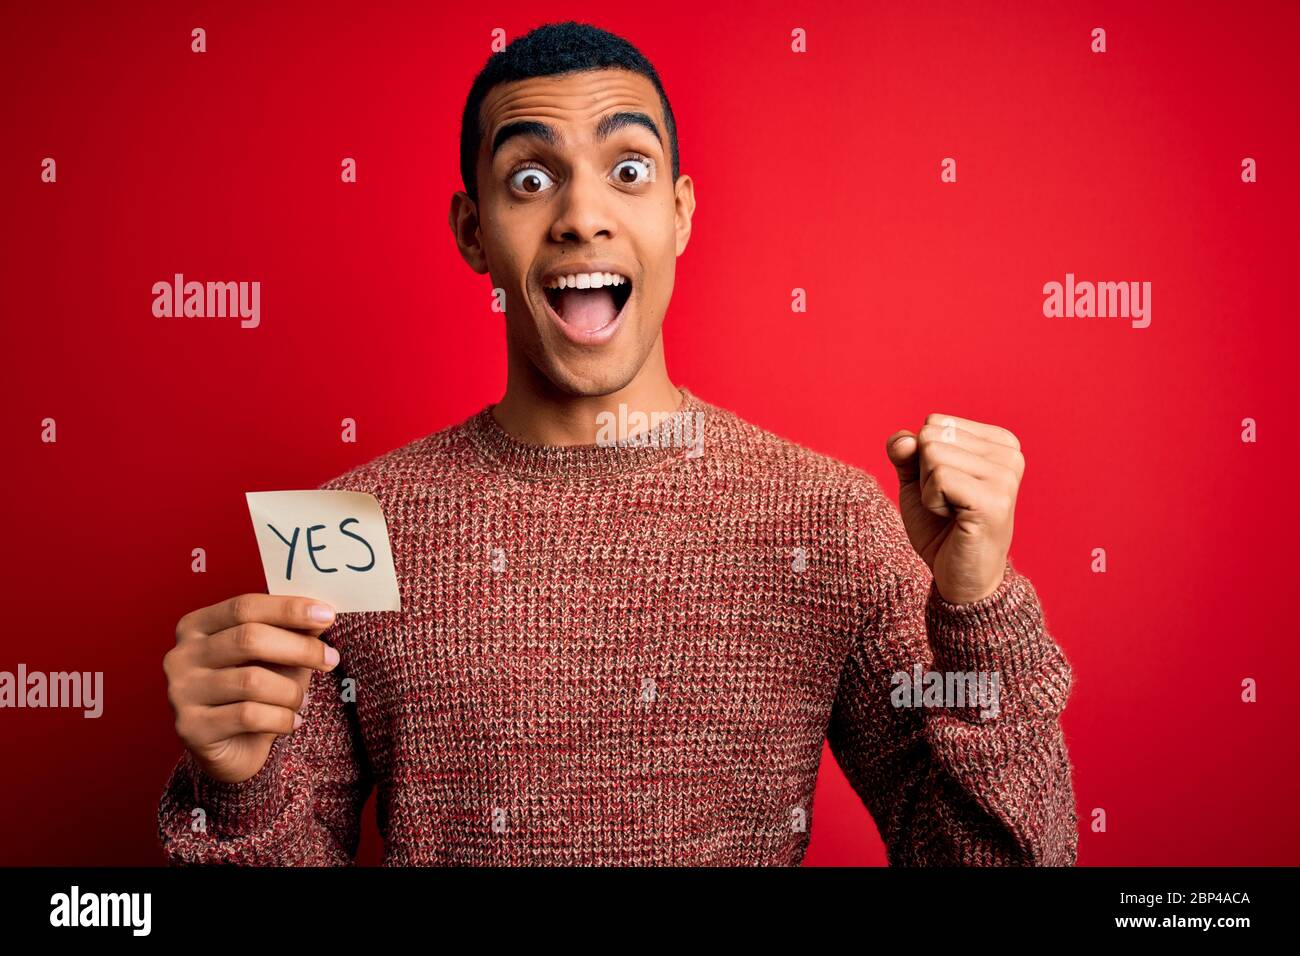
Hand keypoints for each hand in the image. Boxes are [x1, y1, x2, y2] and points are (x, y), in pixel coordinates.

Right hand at [164, 594, 339, 783]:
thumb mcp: (275, 657)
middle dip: (299, 648)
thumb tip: (322, 613)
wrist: (233, 749)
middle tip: (331, 659)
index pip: (245, 607)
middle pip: (248, 639)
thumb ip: (291, 633)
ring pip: (251, 681)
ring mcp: (182, 692)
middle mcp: (181, 655)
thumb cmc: (256, 692)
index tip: (326, 614)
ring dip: (290, 692)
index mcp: (197, 626)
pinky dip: (281, 719)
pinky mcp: (192, 727)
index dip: (288, 609)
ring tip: (302, 701)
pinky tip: (292, 722)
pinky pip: (249, 716)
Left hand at [885, 413, 1023, 603]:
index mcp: (999, 442)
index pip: (935, 422)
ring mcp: (1006, 476)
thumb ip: (905, 451)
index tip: (948, 488)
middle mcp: (1010, 454)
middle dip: (925, 474)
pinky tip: (954, 520)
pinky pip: (939, 479)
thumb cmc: (941, 527)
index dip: (925, 459)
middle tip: (949, 504)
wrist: (960, 577)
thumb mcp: (916, 480)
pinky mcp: (994, 500)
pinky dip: (932, 503)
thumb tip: (904, 440)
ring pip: (933, 454)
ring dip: (929, 490)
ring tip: (952, 513)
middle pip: (932, 436)